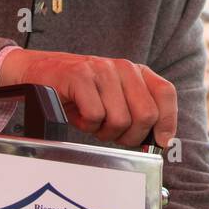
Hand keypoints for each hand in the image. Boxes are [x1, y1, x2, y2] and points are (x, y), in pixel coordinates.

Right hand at [0, 49, 176, 146]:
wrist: (41, 71)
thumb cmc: (82, 92)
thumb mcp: (115, 97)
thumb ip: (139, 112)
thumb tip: (162, 140)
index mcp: (136, 71)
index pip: (165, 93)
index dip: (167, 121)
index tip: (160, 141)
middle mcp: (123, 67)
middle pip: (146, 115)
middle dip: (131, 136)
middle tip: (113, 134)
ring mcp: (102, 70)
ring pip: (120, 120)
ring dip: (105, 132)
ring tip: (93, 122)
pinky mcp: (80, 77)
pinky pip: (95, 116)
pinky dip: (87, 125)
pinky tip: (79, 116)